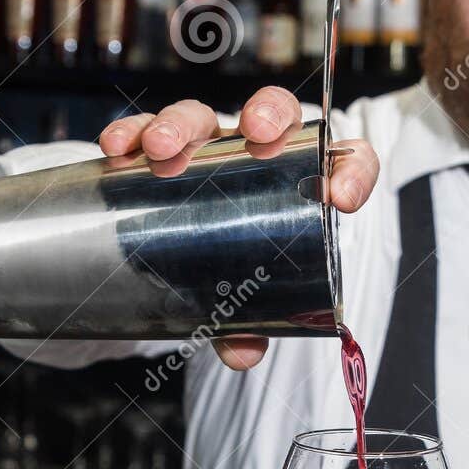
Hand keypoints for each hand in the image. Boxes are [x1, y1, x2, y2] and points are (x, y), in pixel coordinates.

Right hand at [96, 86, 378, 370]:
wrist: (179, 255)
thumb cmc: (232, 265)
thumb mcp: (245, 300)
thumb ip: (248, 325)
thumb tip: (241, 355)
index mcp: (300, 182)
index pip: (344, 159)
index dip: (352, 170)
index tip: (340, 197)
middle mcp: (258, 153)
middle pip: (273, 113)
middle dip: (267, 113)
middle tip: (257, 133)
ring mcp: (208, 144)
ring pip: (203, 117)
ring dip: (181, 124)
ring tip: (159, 149)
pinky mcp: (160, 147)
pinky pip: (145, 131)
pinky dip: (131, 134)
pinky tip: (116, 148)